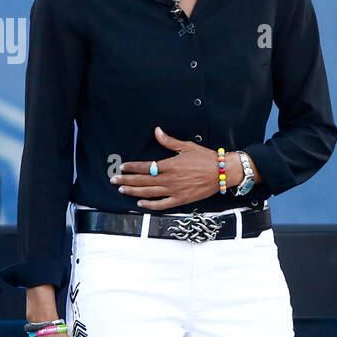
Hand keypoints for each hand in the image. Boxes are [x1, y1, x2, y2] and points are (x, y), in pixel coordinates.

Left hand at [111, 126, 233, 208]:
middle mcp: (169, 179)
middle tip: (114, 181)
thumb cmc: (206, 158)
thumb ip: (169, 141)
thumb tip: (157, 131)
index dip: (132, 167)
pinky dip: (150, 205)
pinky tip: (140, 203)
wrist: (222, 172)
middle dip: (126, 180)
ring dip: (133, 192)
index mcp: (169, 165)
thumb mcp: (187, 146)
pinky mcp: (181, 199)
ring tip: (122, 190)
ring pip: (148, 193)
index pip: (145, 167)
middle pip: (142, 181)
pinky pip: (162, 204)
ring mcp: (174, 191)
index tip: (122, 167)